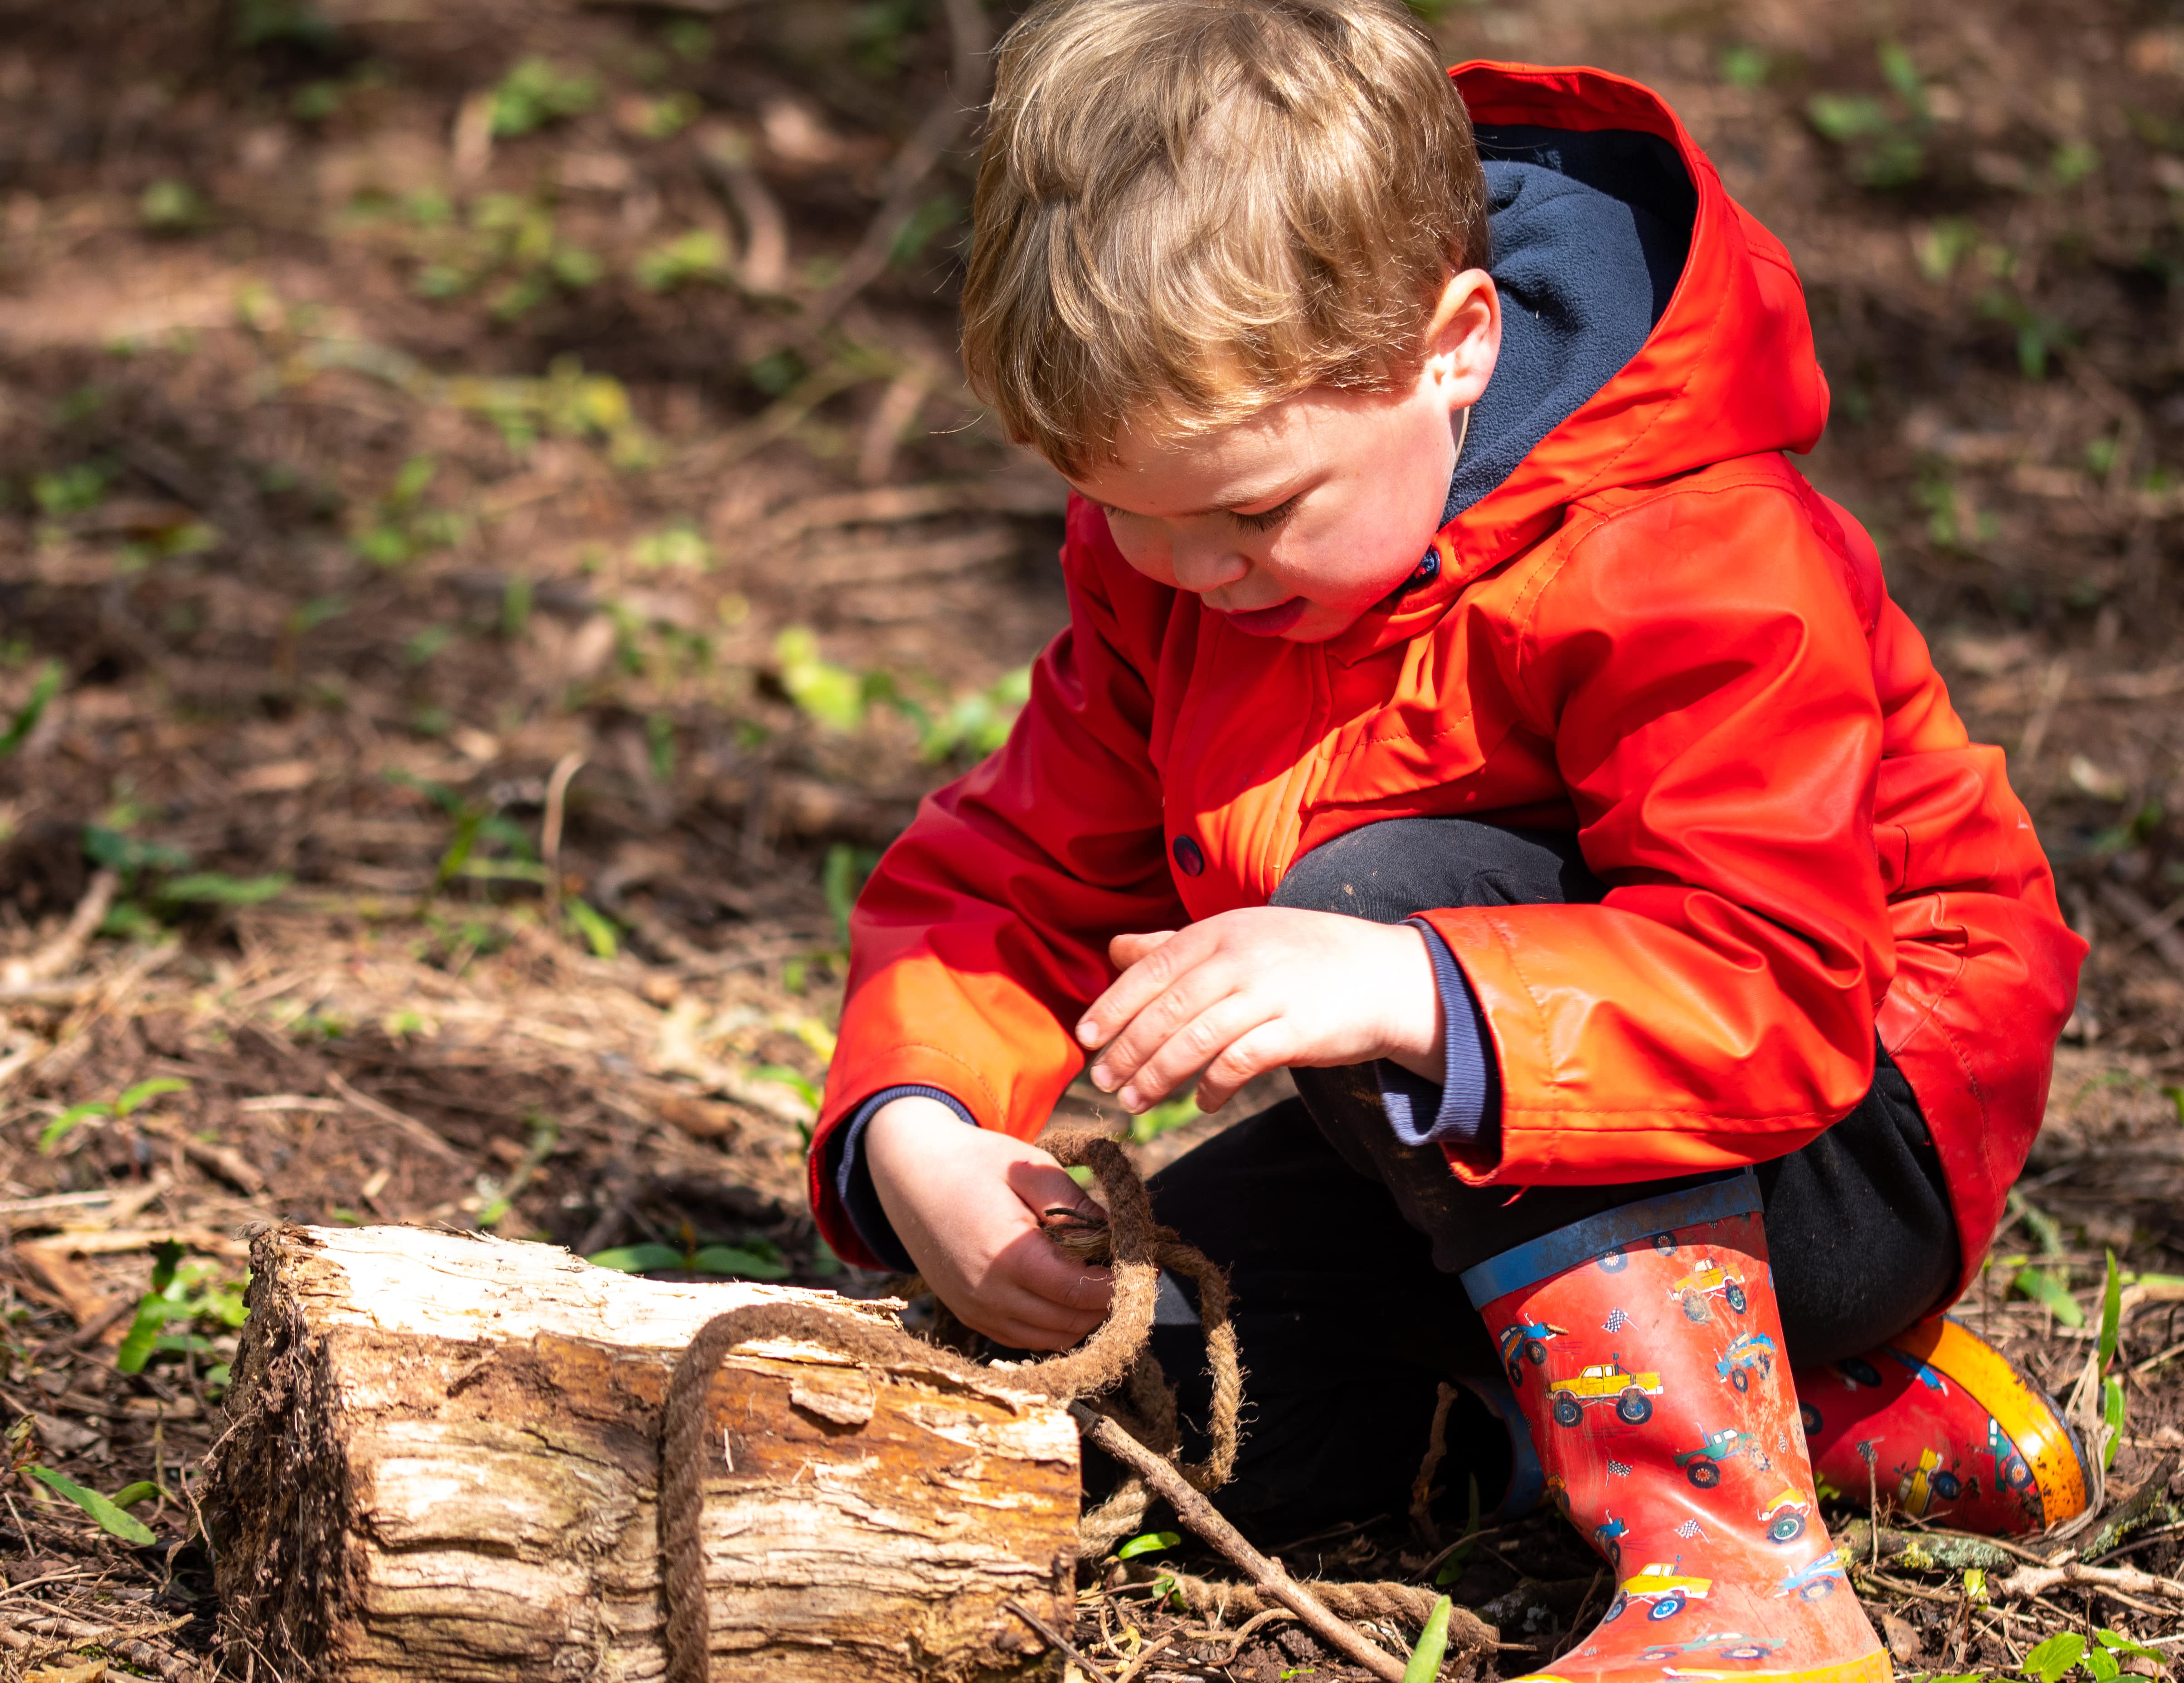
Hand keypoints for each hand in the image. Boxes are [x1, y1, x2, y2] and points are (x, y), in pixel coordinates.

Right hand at [864, 1095, 1113, 1350]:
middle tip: (1127, 1275)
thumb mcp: (1032, 1169)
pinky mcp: (969, 1316)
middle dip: (1107, 1305)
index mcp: (1007, 1255)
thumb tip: (1118, 1238)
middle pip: (1069, 1324)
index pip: (1078, 1292)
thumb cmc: (973, 1162)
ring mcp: (975, 1311)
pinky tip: (1065, 1293)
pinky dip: (1053, 1324)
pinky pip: (1024, 1337)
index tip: (1143, 1268)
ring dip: (1082, 1319)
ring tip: (1099, 1282)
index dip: (1118, 1286)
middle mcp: (988, 1295)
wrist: (907, 1173)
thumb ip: (1077, 1207)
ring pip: (1049, 1338)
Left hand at [1076, 908, 1442, 1112]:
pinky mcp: (1297, 1030)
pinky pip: (1240, 1063)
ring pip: (1196, 1040)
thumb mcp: (1239, 937)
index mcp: (1220, 931)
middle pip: (1167, 1010)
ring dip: (1159, 1076)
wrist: (1386, 975)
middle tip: (1102, 1081)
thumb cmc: (1301, 957)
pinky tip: (1204, 1102)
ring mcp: (1270, 993)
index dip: (1114, 1005)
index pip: (1152, 969)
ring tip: (1134, 1102)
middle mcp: (1241, 957)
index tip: (1085, 1038)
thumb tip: (1115, 950)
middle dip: (1128, 1049)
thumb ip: (1175, 947)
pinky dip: (1215, 1087)